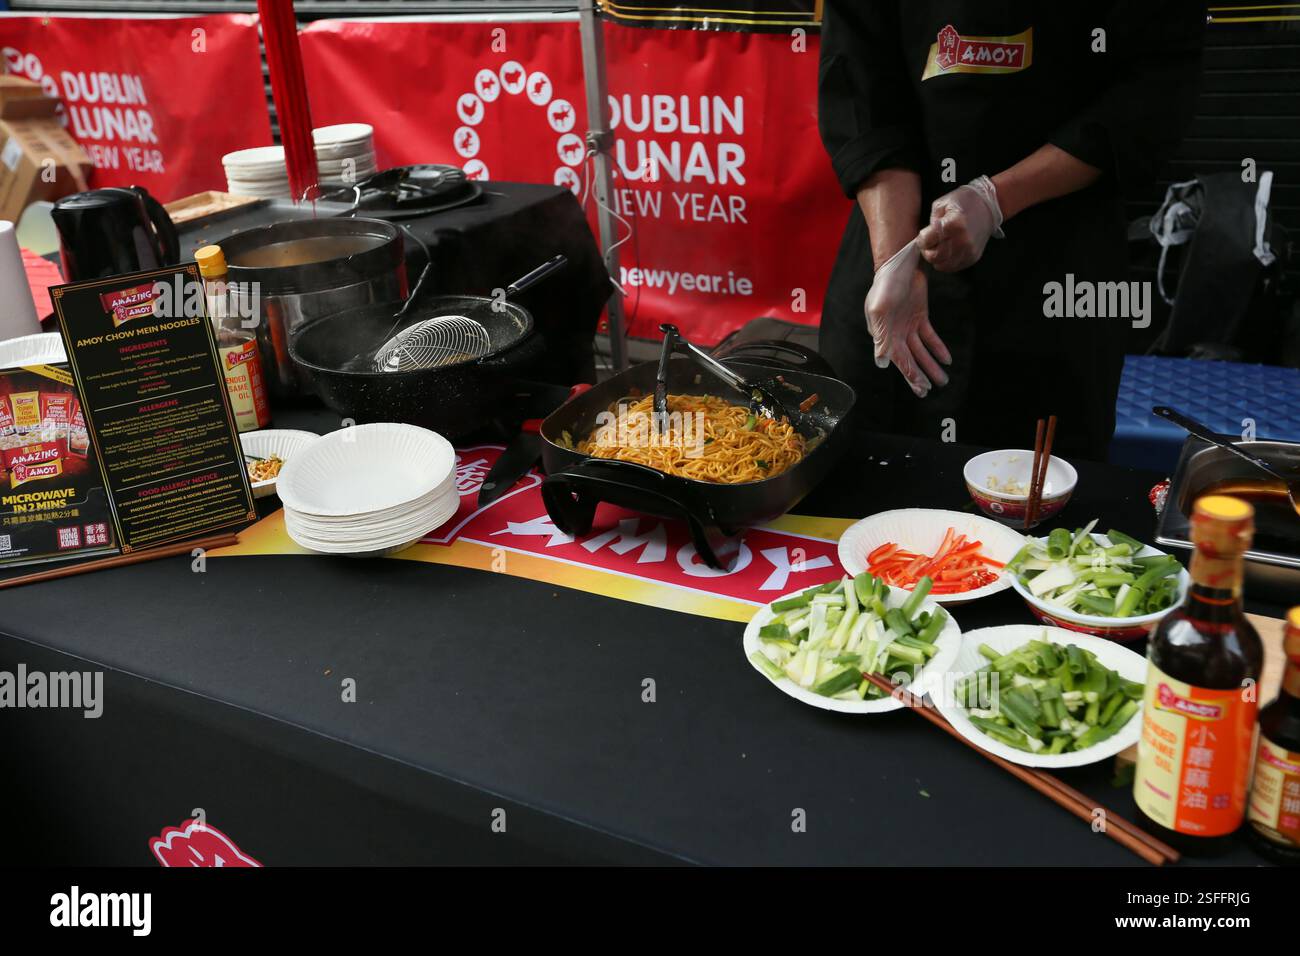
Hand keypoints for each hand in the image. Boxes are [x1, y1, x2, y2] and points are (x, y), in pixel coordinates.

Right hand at [865, 261, 950, 397]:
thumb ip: (881, 336)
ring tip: (942, 379)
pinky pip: (930, 337)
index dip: (910, 375)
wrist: (899, 264)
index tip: (922, 389)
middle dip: (920, 375)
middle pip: (909, 359)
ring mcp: (907, 326)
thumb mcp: (880, 310)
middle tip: (930, 391)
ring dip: (931, 365)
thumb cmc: (885, 286)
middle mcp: (894, 334)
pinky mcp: (920, 317)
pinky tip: (946, 360)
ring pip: (921, 351)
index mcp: (884, 335)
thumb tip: (881, 362)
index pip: (899, 360)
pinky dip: (937, 348)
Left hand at [918, 175, 1003, 272]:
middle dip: (928, 250)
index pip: (926, 242)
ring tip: (940, 246)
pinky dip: (947, 261)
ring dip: (937, 258)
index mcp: (953, 225)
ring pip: (942, 266)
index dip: (922, 239)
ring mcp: (968, 250)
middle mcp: (962, 240)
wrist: (988, 205)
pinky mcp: (973, 257)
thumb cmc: (964, 202)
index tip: (925, 235)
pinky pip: (953, 267)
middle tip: (931, 243)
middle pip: (933, 257)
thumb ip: (931, 223)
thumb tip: (924, 239)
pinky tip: (949, 250)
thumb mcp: (941, 205)